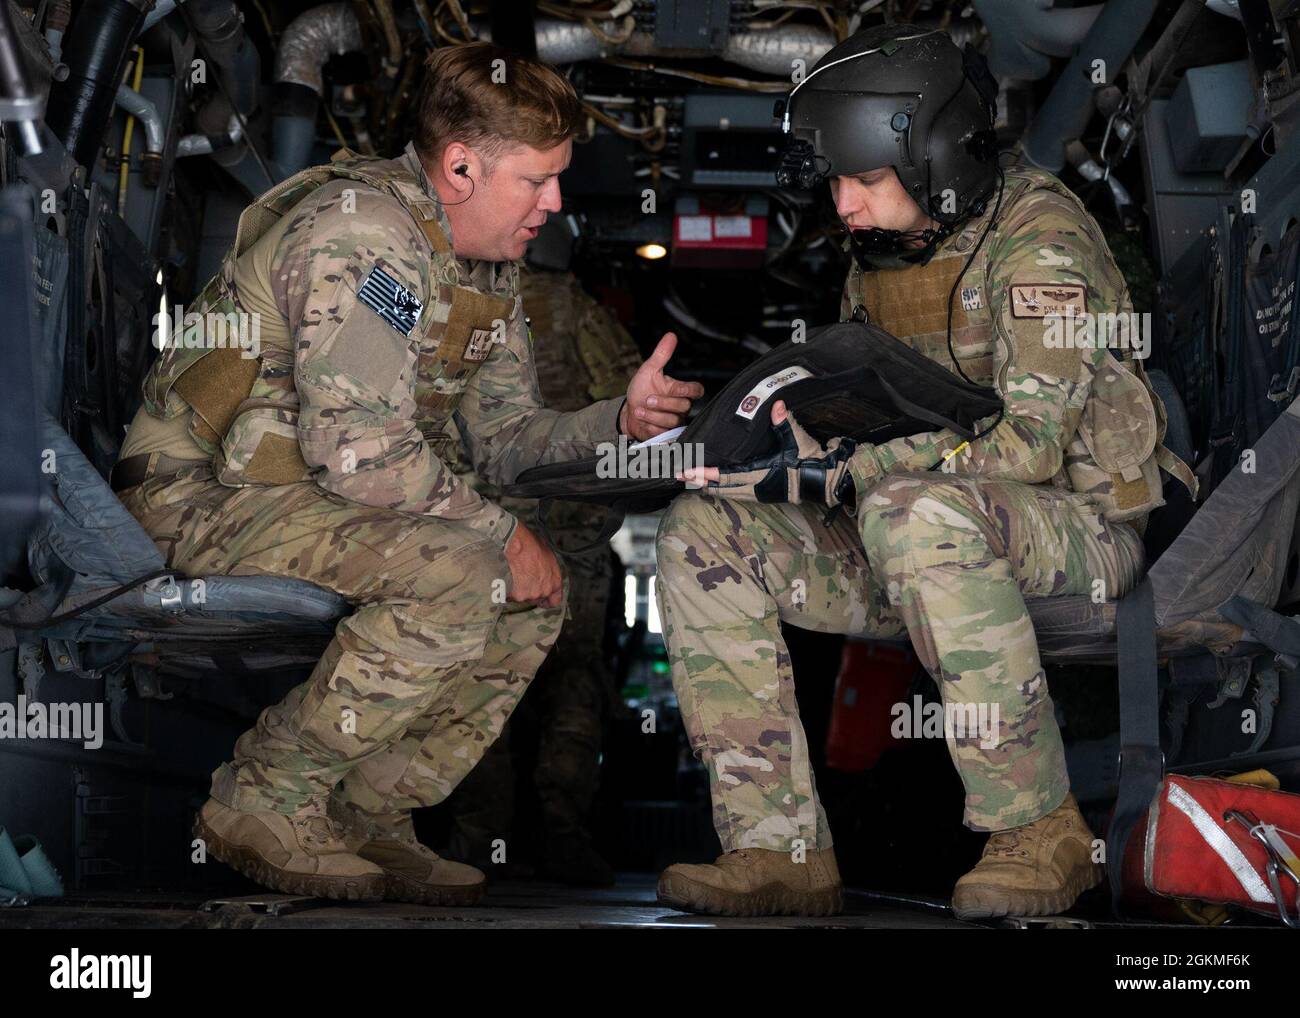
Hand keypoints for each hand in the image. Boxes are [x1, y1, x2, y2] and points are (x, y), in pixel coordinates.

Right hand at [503, 521, 562, 607]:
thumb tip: (544, 570)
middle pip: (536, 598)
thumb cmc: (530, 545)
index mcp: (554, 582)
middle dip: (530, 590)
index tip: (543, 600)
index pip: (555, 600)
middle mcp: (543, 591)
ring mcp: (529, 595)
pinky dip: (508, 590)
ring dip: (518, 589)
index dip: (548, 600)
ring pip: (522, 596)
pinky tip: (506, 577)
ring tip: (513, 574)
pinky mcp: (515, 595)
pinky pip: (511, 596)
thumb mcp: (547, 555)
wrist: (514, 544)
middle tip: (522, 578)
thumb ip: (548, 570)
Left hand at [619, 332, 704, 440]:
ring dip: (652, 415)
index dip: (690, 390)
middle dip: (663, 402)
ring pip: (672, 420)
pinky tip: (642, 420)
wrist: (627, 412)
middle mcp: (679, 406)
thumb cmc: (641, 390)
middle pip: (683, 406)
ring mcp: (673, 421)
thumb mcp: (648, 370)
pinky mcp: (665, 434)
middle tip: (648, 399)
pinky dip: (649, 426)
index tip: (676, 388)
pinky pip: (663, 432)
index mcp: (678, 390)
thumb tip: (671, 336)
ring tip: (639, 409)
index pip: (696, 390)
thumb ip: (661, 354)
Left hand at [678, 400, 855, 505]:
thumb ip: (784, 422)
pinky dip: (721, 489)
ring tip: (690, 480)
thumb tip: (777, 405)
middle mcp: (755, 486)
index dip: (705, 473)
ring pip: (726, 493)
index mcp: (760, 472)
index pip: (726, 475)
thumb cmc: (809, 459)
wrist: (822, 479)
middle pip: (719, 487)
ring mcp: (757, 493)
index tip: (688, 471)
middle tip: (679, 475)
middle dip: (699, 481)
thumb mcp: (796, 439)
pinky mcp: (761, 495)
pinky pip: (735, 494)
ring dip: (708, 486)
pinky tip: (712, 485)